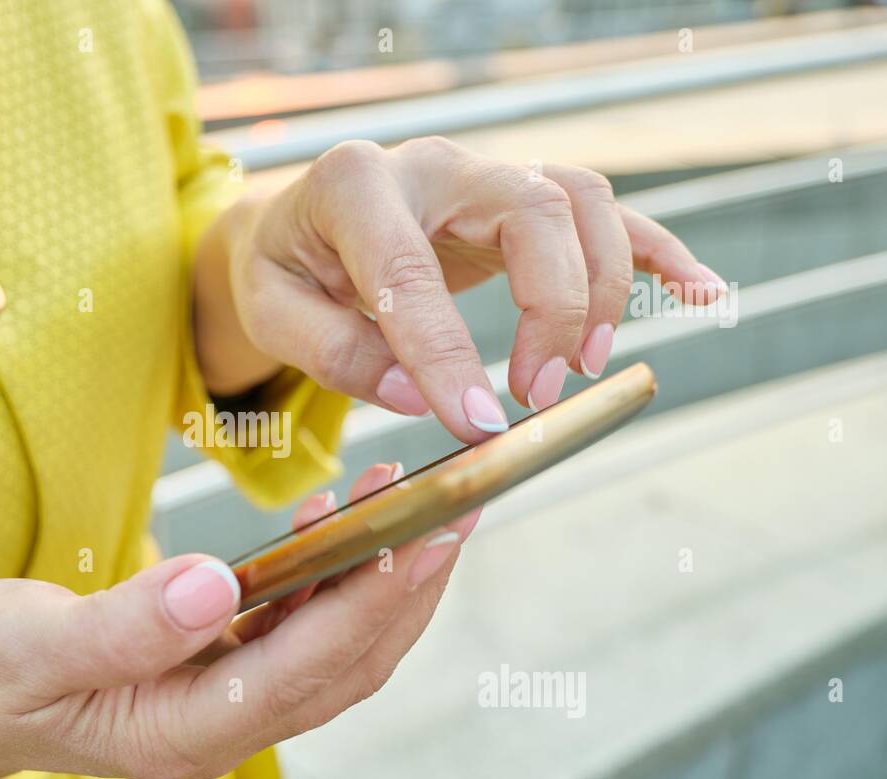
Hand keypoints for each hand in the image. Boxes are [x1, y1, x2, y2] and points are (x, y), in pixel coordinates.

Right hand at [0, 464, 472, 778]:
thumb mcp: (29, 644)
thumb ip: (123, 625)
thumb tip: (216, 586)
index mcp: (182, 728)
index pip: (304, 667)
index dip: (372, 603)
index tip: (423, 536)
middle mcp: (218, 725)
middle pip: (342, 663)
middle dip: (404, 587)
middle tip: (453, 506)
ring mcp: (219, 702)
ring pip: (329, 649)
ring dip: (378, 581)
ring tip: (409, 504)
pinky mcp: (211, 671)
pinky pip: (293, 631)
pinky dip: (328, 581)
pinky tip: (331, 527)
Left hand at [199, 138, 725, 441]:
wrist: (292, 227)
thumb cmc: (282, 269)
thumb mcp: (270, 312)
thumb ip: (332, 351)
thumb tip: (416, 393)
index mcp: (355, 186)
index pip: (411, 269)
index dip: (446, 352)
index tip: (476, 423)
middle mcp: (432, 165)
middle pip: (533, 209)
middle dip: (551, 307)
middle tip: (534, 397)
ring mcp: (483, 176)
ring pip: (578, 202)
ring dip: (598, 287)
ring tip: (579, 370)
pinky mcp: (516, 203)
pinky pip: (603, 213)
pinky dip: (654, 252)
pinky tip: (699, 293)